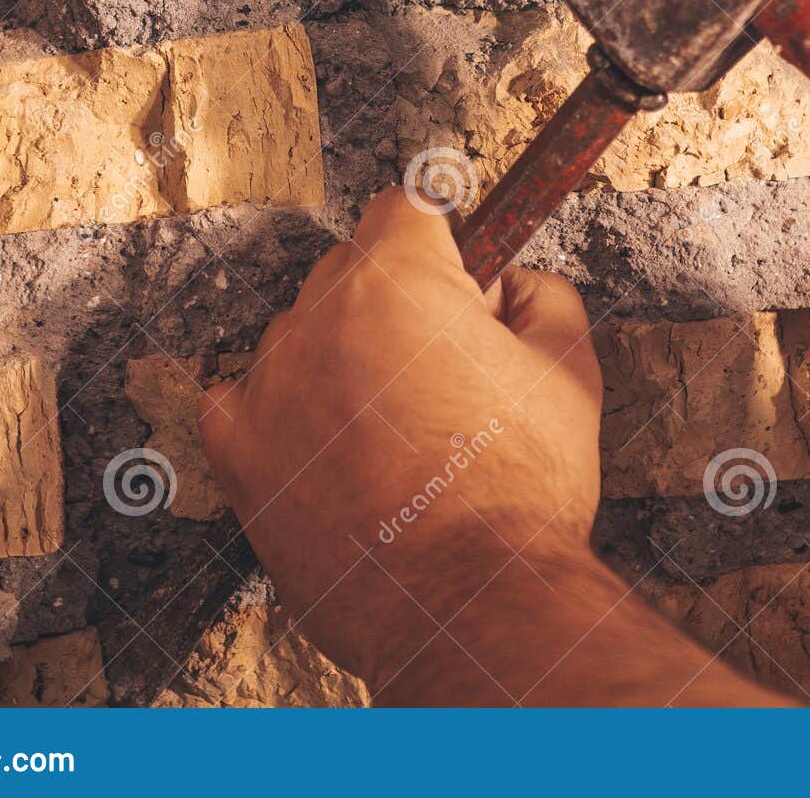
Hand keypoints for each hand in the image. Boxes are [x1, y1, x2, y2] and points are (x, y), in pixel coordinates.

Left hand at [198, 188, 781, 705]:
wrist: (470, 602)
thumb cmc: (524, 485)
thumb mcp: (569, 363)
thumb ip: (538, 292)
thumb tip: (509, 283)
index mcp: (397, 276)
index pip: (405, 206)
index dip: (444, 239)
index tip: (462, 276)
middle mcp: (318, 314)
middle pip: (352, 269)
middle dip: (397, 300)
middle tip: (448, 367)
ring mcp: (270, 382)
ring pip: (304, 333)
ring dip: (343, 355)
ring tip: (399, 429)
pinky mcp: (240, 451)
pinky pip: (248, 396)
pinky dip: (285, 407)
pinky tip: (330, 442)